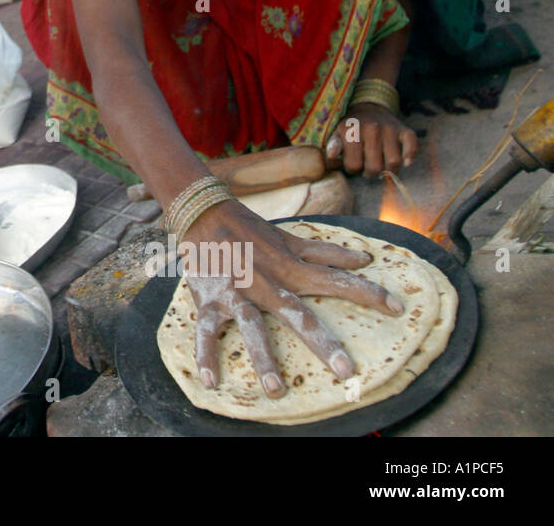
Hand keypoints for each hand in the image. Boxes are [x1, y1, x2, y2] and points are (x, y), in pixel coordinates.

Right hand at [183, 199, 403, 398]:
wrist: (202, 211)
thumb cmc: (250, 229)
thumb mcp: (289, 238)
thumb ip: (327, 252)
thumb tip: (366, 259)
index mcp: (290, 267)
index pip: (336, 280)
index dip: (368, 293)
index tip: (398, 308)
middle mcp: (268, 282)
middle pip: (298, 315)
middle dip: (322, 342)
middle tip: (345, 370)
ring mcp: (238, 292)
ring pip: (252, 326)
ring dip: (263, 357)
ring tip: (275, 389)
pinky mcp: (209, 298)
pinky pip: (206, 330)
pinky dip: (205, 354)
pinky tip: (210, 381)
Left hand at [324, 103, 416, 177]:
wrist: (369, 108)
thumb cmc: (351, 127)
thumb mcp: (337, 133)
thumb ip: (333, 144)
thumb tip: (332, 155)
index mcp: (352, 131)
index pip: (354, 165)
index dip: (354, 170)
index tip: (354, 165)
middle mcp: (372, 129)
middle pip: (375, 167)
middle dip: (370, 173)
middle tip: (368, 169)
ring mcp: (390, 129)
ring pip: (394, 162)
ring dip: (389, 170)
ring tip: (382, 166)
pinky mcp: (404, 129)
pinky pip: (412, 146)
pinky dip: (410, 156)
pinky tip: (405, 162)